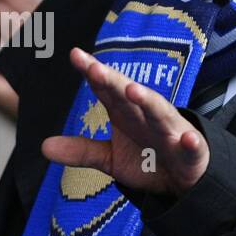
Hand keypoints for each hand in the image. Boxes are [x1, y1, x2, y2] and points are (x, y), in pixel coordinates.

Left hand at [42, 47, 209, 196]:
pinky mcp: (191, 152)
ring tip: (132, 91)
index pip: (106, 89)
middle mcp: (147, 115)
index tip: (75, 55)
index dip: (92, 73)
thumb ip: (81, 150)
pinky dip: (190, 142)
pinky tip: (188, 139)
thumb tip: (44, 147)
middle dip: (114, 81)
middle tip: (95, 69)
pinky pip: (191, 147)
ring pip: (159, 112)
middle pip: (129, 94)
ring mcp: (170, 132)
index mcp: (125, 113)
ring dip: (147, 100)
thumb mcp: (109, 158)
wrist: (182, 180)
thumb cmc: (146, 160)